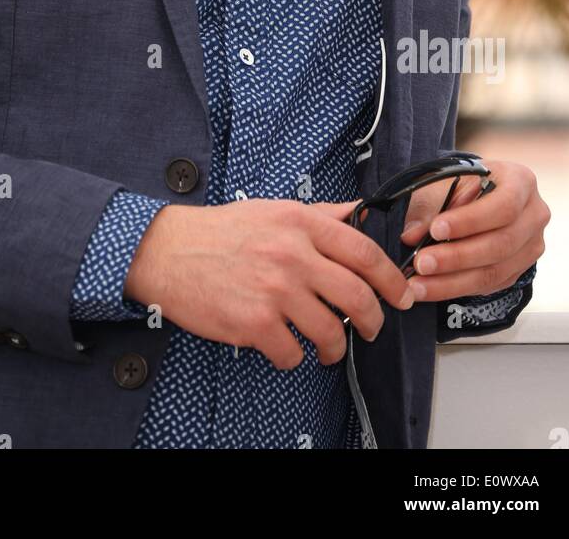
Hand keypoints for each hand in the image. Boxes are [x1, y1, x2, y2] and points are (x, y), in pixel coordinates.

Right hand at [123, 197, 415, 370]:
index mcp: (300, 224)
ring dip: (334, 347)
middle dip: (373, 321)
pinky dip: (293, 357)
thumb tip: (358, 213)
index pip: (364, 252)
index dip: (390, 278)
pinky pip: (292, 353)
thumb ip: (320, 214)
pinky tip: (283, 347)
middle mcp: (292, 255)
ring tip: (326, 347)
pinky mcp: (254, 323)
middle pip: (357, 296)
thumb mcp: (274, 210)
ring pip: (331, 332)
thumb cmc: (220, 232)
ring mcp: (274, 290)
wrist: (168, 252)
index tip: (401, 294)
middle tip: (371, 328)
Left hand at [399, 159, 549, 301]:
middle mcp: (534, 215)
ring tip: (419, 284)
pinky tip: (431, 288)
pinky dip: (456, 288)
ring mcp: (530, 246)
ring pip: (494, 271)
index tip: (436, 229)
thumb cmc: (460, 184)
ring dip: (452, 281)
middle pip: (501, 244)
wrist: (474, 197)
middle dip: (456, 257)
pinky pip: (489, 286)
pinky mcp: (519, 270)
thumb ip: (431, 208)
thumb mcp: (446, 183)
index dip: (470, 221)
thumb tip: (411, 237)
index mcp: (520, 181)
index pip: (504, 206)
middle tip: (422, 263)